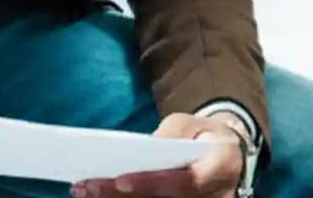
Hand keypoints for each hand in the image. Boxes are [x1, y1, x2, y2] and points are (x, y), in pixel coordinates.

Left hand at [72, 113, 243, 197]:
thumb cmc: (204, 135)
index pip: (186, 182)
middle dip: (124, 196)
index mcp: (222, 165)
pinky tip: (102, 196)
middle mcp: (216, 195)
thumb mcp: (191, 123)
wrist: (225, 154)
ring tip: (88, 192)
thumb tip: (142, 151)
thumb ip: (170, 135)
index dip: (152, 184)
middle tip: (89, 186)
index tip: (120, 181)